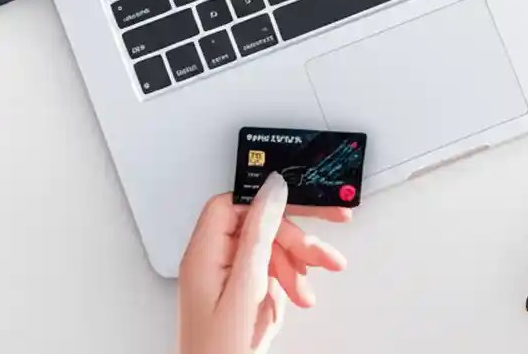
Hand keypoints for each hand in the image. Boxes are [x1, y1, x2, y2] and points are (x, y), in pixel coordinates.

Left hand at [178, 173, 351, 353]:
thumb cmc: (221, 350)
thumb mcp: (246, 286)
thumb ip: (259, 235)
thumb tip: (272, 190)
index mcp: (204, 253)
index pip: (234, 204)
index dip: (268, 202)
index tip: (302, 207)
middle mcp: (212, 260)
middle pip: (259, 227)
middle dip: (295, 240)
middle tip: (323, 255)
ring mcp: (226, 277)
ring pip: (269, 250)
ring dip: (296, 266)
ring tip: (309, 291)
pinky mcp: (239, 292)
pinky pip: (269, 272)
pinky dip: (288, 283)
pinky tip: (296, 297)